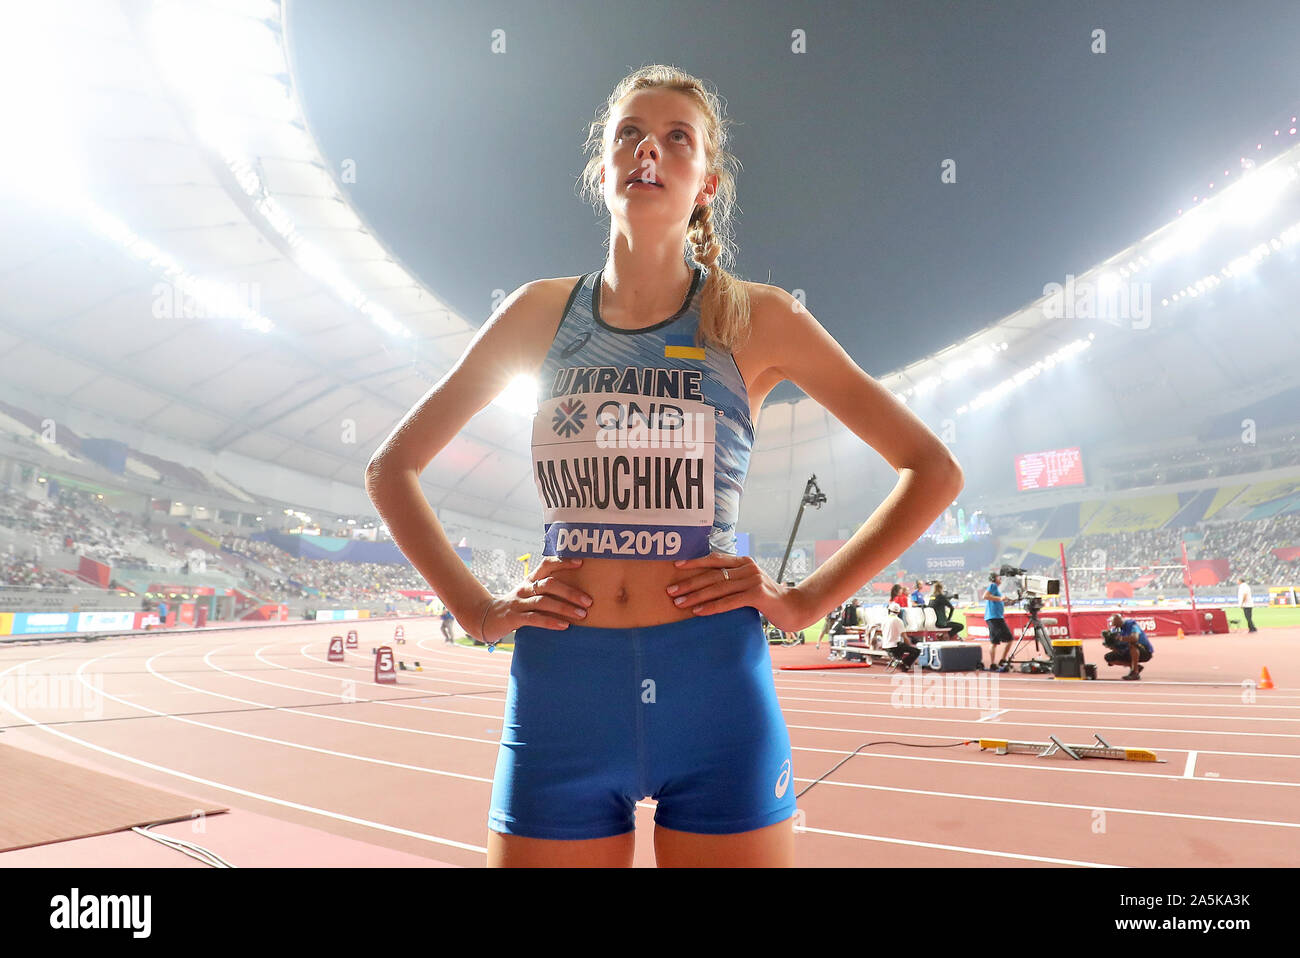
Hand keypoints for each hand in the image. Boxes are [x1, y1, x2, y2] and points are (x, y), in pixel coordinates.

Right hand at [480, 557, 591, 641]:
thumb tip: (579, 592)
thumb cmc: (518, 605)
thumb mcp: (530, 593)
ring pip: (543, 602)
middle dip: (570, 592)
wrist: (487, 617)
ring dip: (564, 608)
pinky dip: (550, 622)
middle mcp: (525, 588)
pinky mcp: (514, 618)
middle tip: (588, 601)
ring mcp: (518, 602)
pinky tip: (564, 625)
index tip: (581, 562)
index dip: (563, 561)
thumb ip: (548, 590)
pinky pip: (534, 619)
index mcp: (531, 579)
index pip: (547, 564)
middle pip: (549, 584)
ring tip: (582, 615)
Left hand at [665, 553, 808, 630]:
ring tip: (679, 603)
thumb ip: (733, 581)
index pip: (715, 559)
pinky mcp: (758, 594)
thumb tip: (707, 586)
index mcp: (744, 562)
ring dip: (696, 596)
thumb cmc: (768, 599)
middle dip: (689, 583)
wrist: (795, 608)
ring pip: (718, 587)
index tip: (675, 566)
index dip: (694, 562)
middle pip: (712, 574)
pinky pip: (729, 601)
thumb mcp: (749, 585)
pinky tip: (698, 612)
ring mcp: (753, 579)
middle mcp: (748, 567)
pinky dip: (712, 606)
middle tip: (670, 591)